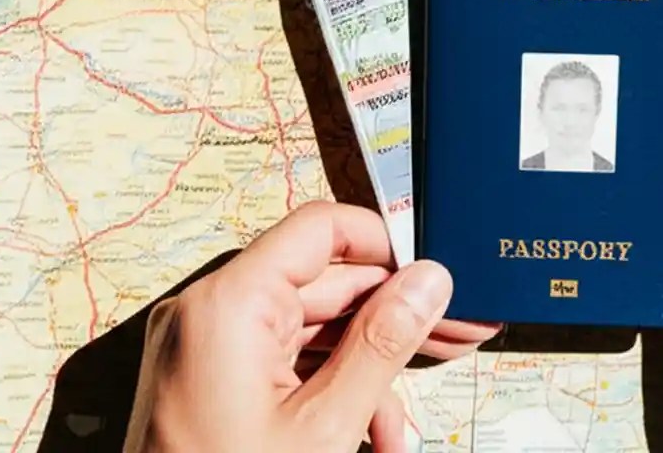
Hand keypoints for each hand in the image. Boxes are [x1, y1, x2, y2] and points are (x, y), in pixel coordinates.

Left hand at [124, 201, 499, 452]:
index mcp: (227, 304)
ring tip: (400, 431)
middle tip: (455, 340)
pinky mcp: (210, 381)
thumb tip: (426, 283)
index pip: (320, 229)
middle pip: (323, 285)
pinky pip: (284, 365)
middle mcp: (209, 314)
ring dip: (366, 374)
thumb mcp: (325, 425)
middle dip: (391, 324)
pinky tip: (369, 435)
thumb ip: (381, 343)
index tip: (433, 277)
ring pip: (311, 332)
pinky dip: (328, 393)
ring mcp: (207, 349)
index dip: (385, 246)